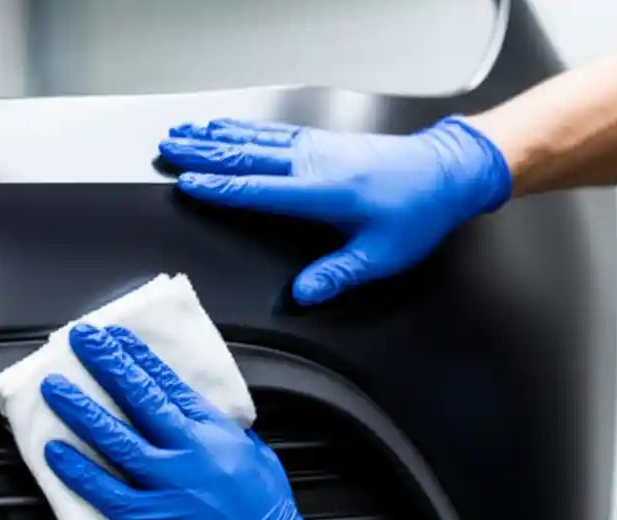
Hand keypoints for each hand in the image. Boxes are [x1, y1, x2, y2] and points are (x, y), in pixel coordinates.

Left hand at [40, 323, 344, 519]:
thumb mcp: (258, 463)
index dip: (138, 358)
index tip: (115, 338)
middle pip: (140, 397)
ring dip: (80, 410)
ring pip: (115, 437)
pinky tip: (55, 453)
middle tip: (81, 339)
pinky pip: (105, 491)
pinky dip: (77, 470)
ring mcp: (169, 486)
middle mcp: (192, 452)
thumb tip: (202, 422)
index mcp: (219, 434)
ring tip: (55, 388)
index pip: (170, 384)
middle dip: (106, 364)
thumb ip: (226, 438)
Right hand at [158, 116, 511, 304]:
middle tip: (169, 149)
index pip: (258, 189)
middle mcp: (315, 163)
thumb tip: (303, 294)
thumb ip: (338, 275)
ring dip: (217, 136)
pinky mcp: (324, 141)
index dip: (220, 188)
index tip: (188, 183)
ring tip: (184, 134)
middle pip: (247, 156)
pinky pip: (274, 132)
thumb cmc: (417, 212)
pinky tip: (227, 128)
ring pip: (256, 139)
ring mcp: (318, 147)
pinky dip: (245, 129)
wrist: (447, 170)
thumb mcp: (380, 255)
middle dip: (204, 153)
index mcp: (323, 192)